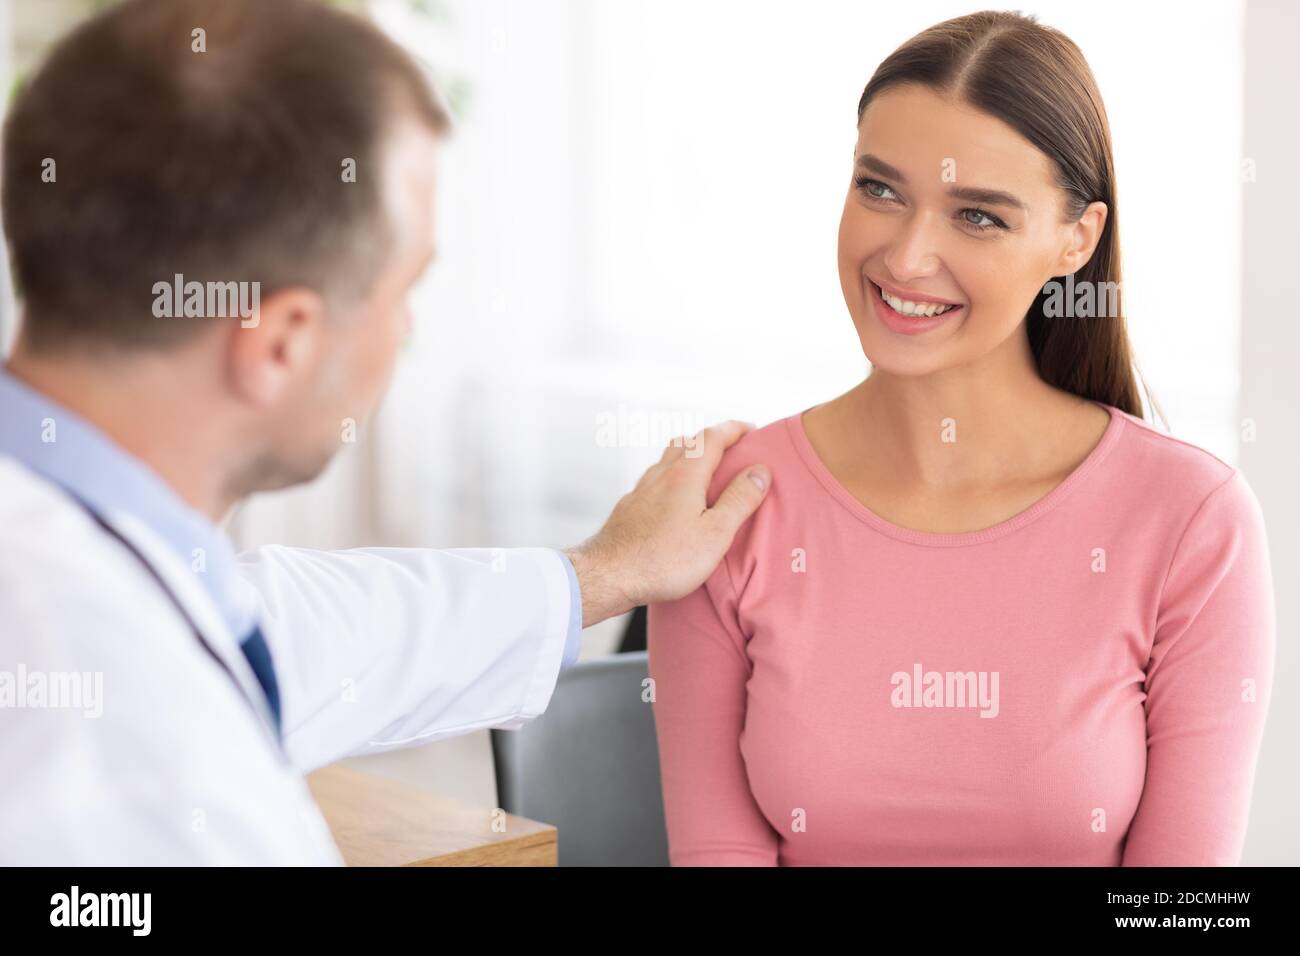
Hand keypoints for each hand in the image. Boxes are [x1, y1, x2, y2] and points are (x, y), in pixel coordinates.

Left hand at [563, 420, 770, 627]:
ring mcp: (640, 490)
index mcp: (684, 475)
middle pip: (687, 442)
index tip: (752, 429)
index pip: (712, 438)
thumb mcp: (715, 534)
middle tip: (732, 448)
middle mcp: (660, 474)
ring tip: (706, 471)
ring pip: (667, 460)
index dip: (734, 429)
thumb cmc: (664, 560)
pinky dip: (673, 477)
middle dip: (712, 439)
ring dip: (690, 456)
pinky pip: (655, 480)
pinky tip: (675, 499)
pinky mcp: (629, 508)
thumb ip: (739, 500)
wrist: (609, 576)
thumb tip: (760, 471)